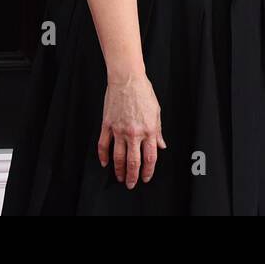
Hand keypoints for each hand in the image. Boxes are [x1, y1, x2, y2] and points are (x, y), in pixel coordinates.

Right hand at [98, 71, 166, 188]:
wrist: (127, 79)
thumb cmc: (143, 92)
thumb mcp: (156, 112)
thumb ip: (158, 131)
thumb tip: (161, 145)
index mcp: (148, 130)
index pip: (150, 157)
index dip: (148, 171)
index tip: (146, 178)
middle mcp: (134, 133)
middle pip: (133, 161)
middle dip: (133, 176)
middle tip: (131, 184)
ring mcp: (119, 130)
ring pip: (118, 157)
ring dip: (119, 170)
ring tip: (119, 178)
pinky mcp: (107, 125)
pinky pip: (103, 145)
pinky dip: (103, 156)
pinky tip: (105, 163)